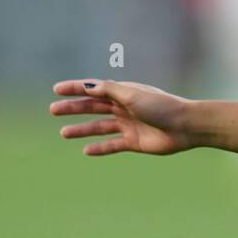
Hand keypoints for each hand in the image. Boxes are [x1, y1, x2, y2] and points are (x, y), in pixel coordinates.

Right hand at [50, 79, 194, 155]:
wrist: (184, 126)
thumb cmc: (160, 106)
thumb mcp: (132, 95)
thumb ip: (109, 90)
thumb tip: (88, 86)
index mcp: (123, 92)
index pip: (94, 88)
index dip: (76, 88)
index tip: (56, 90)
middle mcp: (124, 107)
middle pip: (93, 107)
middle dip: (73, 108)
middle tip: (52, 110)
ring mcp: (129, 124)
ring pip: (100, 127)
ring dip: (82, 129)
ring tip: (64, 133)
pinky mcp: (134, 142)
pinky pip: (112, 145)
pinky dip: (99, 148)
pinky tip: (86, 151)